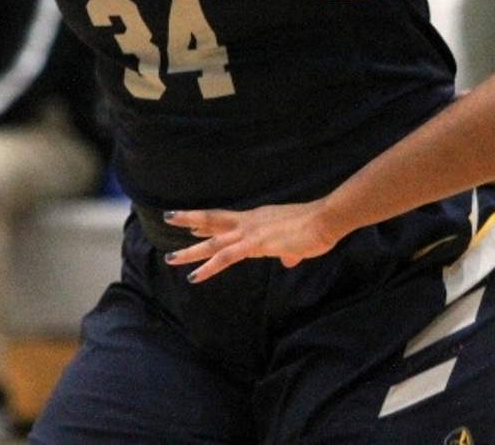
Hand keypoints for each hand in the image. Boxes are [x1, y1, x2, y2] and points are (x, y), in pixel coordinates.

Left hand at [164, 200, 340, 281]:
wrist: (325, 219)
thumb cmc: (316, 228)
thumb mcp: (298, 241)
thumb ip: (289, 252)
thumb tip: (289, 260)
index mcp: (259, 219)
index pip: (227, 220)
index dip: (208, 223)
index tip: (191, 226)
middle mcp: (250, 222)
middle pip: (213, 220)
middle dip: (189, 221)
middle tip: (168, 218)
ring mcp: (250, 232)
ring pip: (212, 241)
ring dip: (190, 250)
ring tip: (170, 258)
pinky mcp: (255, 244)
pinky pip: (225, 257)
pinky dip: (208, 266)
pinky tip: (194, 276)